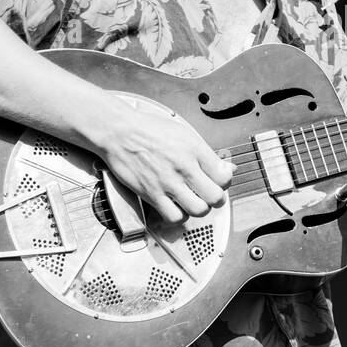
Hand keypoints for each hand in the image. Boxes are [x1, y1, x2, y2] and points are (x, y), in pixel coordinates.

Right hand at [93, 101, 235, 224]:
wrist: (119, 132)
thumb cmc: (149, 130)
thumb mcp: (184, 134)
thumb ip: (206, 154)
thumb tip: (226, 167)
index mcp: (194, 149)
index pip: (224, 177)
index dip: (225, 182)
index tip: (218, 181)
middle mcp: (183, 167)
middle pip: (215, 197)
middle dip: (215, 198)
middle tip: (208, 194)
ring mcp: (167, 183)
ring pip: (198, 210)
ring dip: (198, 208)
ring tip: (192, 201)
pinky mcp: (151, 194)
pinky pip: (174, 216)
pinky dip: (178, 216)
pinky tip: (176, 206)